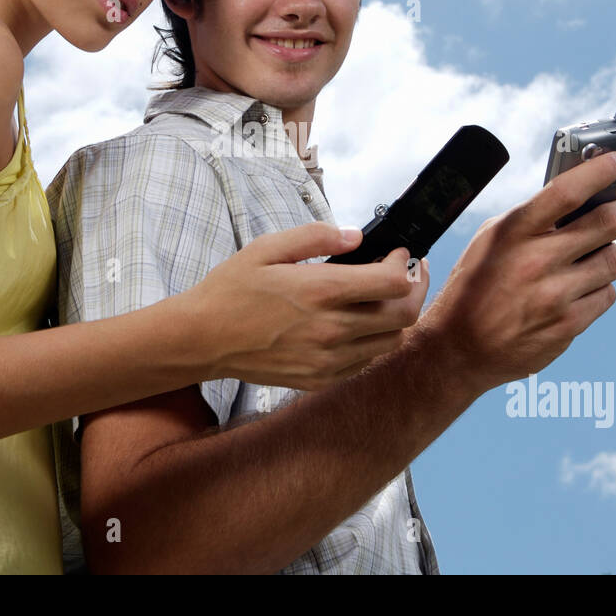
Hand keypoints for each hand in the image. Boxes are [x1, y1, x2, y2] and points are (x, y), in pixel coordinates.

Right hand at [176, 222, 429, 390]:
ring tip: (383, 299)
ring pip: (390, 343)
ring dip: (396, 319)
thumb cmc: (231, 290)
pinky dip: (372, 343)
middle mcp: (331, 330)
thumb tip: (355, 236)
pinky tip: (357, 325)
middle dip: (414, 290)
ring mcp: (327, 360)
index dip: (405, 265)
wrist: (202, 340)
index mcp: (320, 291)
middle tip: (407, 274)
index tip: (397, 253)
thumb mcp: (267, 248)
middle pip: (404, 316)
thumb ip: (316, 237)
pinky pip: (365, 363)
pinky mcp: (320, 379)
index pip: (393, 283)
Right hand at [415, 152, 615, 395]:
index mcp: (512, 232)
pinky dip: (602, 287)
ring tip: (606, 251)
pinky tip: (584, 287)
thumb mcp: (490, 241)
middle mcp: (535, 261)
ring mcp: (554, 296)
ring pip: (615, 260)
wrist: (459, 348)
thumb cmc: (475, 287)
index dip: (598, 171)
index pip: (566, 192)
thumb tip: (580, 198)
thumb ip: (531, 220)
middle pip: (607, 223)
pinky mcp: (568, 326)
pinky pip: (607, 295)